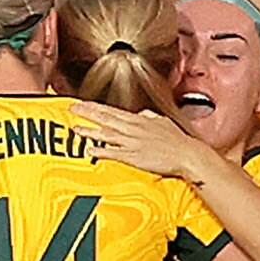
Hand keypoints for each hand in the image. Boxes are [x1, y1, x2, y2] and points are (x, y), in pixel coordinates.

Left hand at [70, 102, 210, 179]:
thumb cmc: (177, 140)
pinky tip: (90, 150)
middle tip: (72, 109)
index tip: (82, 103)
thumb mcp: (162, 122)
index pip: (112, 110)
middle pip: (106, 118)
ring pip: (107, 134)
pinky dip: (101, 151)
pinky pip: (114, 153)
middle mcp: (133, 128)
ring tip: (76, 128)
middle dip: (88, 113)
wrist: (187, 154)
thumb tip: (141, 114)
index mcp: (139, 119)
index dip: (95, 107)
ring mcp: (132, 142)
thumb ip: (149, 117)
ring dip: (90, 131)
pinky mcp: (134, 156)